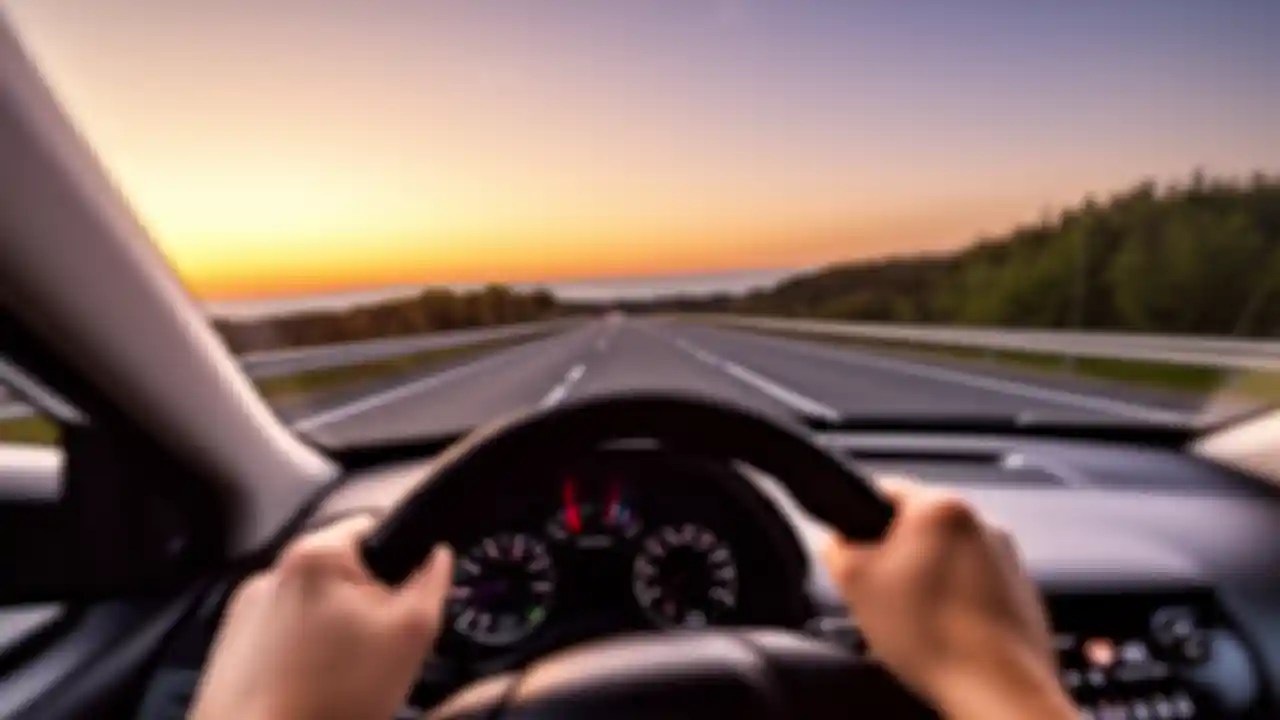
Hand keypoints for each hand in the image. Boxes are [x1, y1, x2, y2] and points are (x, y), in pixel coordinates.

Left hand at [191, 515, 453, 719]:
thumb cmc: (336, 693)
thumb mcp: (410, 636)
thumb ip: (432, 584)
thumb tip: (438, 555)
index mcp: (316, 552)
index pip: (376, 527)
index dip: (402, 563)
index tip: (404, 605)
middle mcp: (272, 567)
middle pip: (344, 571)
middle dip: (366, 604)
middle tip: (377, 650)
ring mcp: (245, 606)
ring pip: (313, 604)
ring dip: (332, 627)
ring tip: (339, 674)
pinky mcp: (230, 641)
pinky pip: (283, 631)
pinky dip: (299, 649)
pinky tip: (309, 683)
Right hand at [822, 482, 1075, 719]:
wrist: (996, 689)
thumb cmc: (929, 633)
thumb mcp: (856, 583)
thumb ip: (836, 548)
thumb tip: (837, 541)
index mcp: (941, 506)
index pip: (885, 491)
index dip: (859, 523)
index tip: (854, 555)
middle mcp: (983, 522)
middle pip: (918, 530)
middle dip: (896, 560)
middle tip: (881, 597)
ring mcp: (1008, 558)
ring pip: (946, 560)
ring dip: (926, 584)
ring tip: (915, 623)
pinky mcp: (1022, 593)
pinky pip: (974, 589)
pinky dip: (956, 606)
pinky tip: (944, 635)